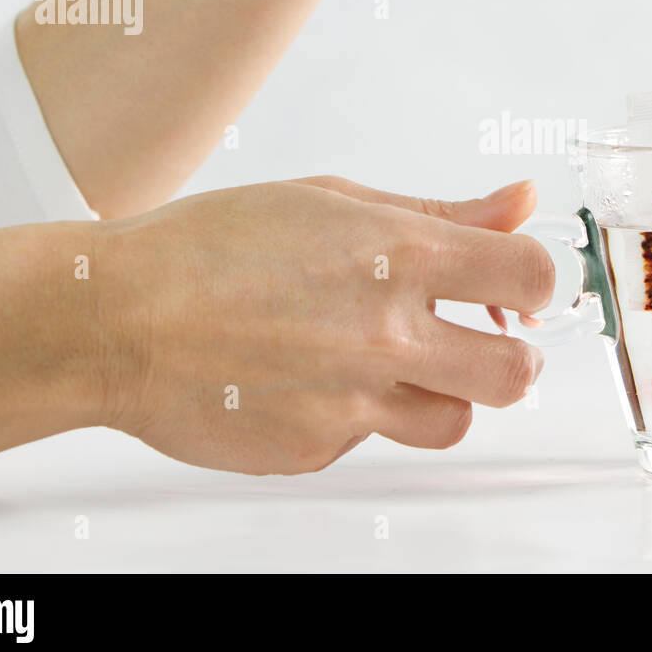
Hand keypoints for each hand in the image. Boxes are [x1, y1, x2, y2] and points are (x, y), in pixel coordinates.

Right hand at [98, 177, 553, 474]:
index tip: (515, 286)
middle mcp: (384, 334)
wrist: (114, 319)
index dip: (536, 282)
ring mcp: (351, 402)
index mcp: (395, 255)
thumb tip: (522, 200)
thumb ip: (440, 212)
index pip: (530, 277)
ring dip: (441, 394)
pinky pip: (372, 442)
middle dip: (510, 356)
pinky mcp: (317, 450)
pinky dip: (359, 415)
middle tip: (477, 338)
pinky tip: (311, 380)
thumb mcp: (332, 200)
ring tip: (391, 363)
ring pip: (453, 422)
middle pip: (514, 374)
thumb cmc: (210, 246)